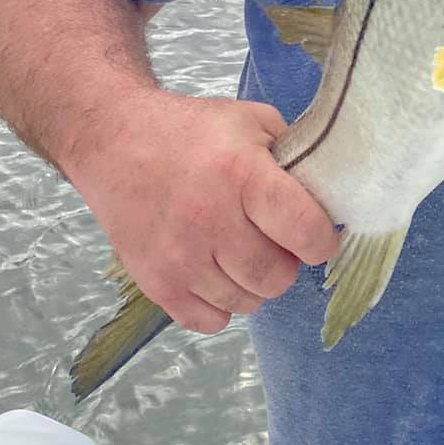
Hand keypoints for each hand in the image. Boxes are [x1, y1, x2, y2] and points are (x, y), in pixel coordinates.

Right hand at [66, 93, 339, 333]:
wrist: (113, 142)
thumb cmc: (191, 132)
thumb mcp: (251, 122)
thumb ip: (294, 158)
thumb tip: (330, 200)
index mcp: (240, 174)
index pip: (305, 231)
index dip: (322, 240)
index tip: (317, 234)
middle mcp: (209, 220)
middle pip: (277, 277)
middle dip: (286, 262)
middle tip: (273, 240)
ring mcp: (179, 257)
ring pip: (247, 303)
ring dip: (253, 283)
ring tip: (239, 250)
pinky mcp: (156, 283)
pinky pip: (210, 322)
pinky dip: (220, 304)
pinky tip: (214, 271)